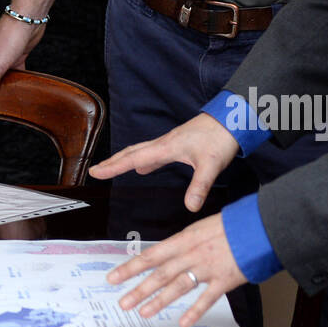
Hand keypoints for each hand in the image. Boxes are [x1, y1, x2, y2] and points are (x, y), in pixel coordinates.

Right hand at [89, 113, 239, 212]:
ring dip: (125, 159)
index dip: (113, 166)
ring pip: (141, 151)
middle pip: (131, 152)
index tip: (95, 171)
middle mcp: (164, 143)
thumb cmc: (220, 138)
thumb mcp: (210, 165)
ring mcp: (171, 142)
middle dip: (112, 162)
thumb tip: (190, 207)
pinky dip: (142, 159)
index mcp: (166, 147)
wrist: (232, 119)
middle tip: (95, 170)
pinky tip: (146, 166)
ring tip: (113, 168)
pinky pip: (153, 152)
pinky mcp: (178, 143)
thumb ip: (199, 186)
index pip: (133, 158)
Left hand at [106, 213, 246, 326]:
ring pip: (178, 286)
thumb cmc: (232, 225)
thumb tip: (169, 254)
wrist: (258, 224)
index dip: (130, 267)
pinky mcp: (224, 280)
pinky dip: (195, 311)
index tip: (114, 277)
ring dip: (159, 300)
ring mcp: (207, 268)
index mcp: (184, 239)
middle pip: (160, 274)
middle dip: (139, 289)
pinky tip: (183, 321)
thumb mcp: (201, 228)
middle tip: (123, 302)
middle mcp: (191, 254)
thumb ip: (185, 243)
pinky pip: (207, 298)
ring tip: (144, 312)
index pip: (151, 255)